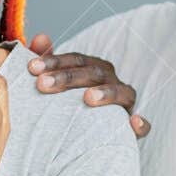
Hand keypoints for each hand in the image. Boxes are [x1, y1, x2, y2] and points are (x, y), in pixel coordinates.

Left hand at [27, 32, 148, 137]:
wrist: (83, 137)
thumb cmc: (67, 104)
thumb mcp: (55, 83)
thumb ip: (47, 63)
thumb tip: (40, 38)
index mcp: (93, 69)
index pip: (76, 60)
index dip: (55, 61)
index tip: (32, 68)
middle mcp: (111, 82)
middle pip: (94, 74)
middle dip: (68, 78)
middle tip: (42, 84)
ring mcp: (125, 104)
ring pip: (122, 93)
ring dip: (107, 93)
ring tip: (88, 98)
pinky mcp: (132, 128)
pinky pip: (143, 126)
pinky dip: (141, 124)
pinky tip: (134, 121)